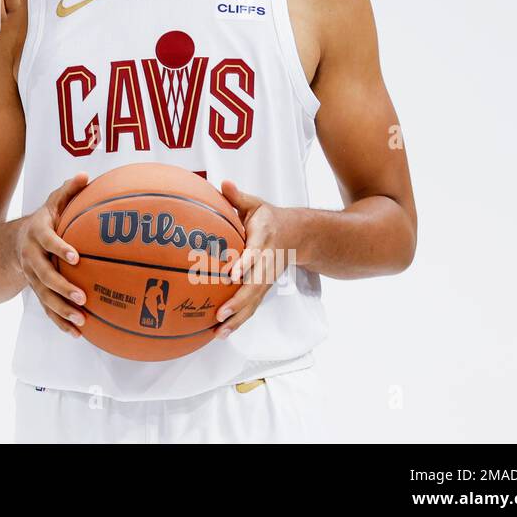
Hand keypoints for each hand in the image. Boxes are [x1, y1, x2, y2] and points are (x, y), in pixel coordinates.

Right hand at [14, 174, 88, 336]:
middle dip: (62, 287)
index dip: (60, 248)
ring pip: (45, 297)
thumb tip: (85, 175)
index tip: (76, 257)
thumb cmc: (45, 221)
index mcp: (37, 234)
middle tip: (82, 296)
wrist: (15, 243)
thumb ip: (68, 191)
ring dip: (62, 310)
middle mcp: (31, 258)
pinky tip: (77, 333)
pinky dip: (60, 321)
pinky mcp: (37, 292)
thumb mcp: (52, 203)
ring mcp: (32, 278)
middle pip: (44, 275)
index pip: (48, 241)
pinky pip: (47, 309)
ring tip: (82, 321)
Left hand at [213, 181, 300, 339]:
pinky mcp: (263, 288)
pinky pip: (251, 306)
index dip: (245, 263)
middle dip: (238, 302)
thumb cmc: (268, 218)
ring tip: (218, 333)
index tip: (232, 274)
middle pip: (254, 285)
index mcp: (264, 239)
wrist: (298, 235)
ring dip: (237, 318)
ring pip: (253, 301)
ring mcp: (266, 278)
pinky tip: (220, 332)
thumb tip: (222, 183)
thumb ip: (238, 196)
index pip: (255, 252)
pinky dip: (238, 320)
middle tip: (220, 314)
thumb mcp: (255, 204)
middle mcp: (267, 263)